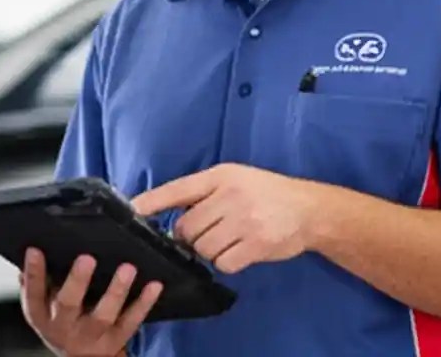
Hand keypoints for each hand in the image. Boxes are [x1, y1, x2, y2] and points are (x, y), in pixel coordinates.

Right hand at [20, 248, 162, 356]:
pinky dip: (144, 303)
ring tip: (127, 268)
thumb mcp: (41, 308)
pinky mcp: (116, 339)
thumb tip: (31, 252)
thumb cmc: (61, 324)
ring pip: (104, 315)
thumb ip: (35, 283)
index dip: (33, 273)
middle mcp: (65, 328)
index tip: (35, 250)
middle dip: (77, 281)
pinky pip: (132, 321)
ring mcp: (92, 335)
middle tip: (87, 258)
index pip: (33, 294)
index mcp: (43, 316)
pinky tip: (154, 285)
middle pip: (68, 305)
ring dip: (116, 291)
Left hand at [132, 163, 318, 273]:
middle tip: (207, 235)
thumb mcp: (235, 179)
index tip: (131, 211)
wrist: (309, 209)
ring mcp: (244, 220)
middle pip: (187, 228)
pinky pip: (223, 264)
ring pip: (203, 248)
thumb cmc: (266, 193)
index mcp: (220, 176)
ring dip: (209, 252)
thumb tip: (171, 218)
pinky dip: (227, 263)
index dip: (152, 202)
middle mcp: (230, 195)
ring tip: (227, 241)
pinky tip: (240, 252)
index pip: (178, 189)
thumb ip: (205, 194)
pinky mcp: (256, 244)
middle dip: (190, 237)